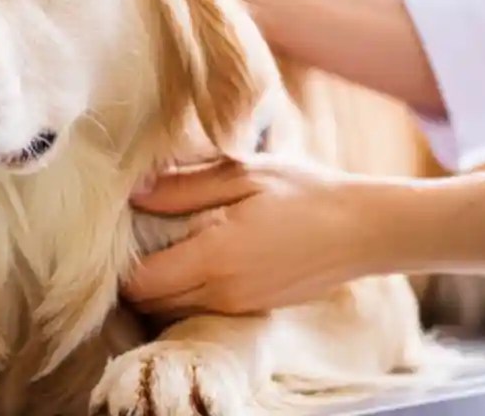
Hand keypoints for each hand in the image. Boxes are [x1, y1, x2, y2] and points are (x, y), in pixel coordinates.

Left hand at [124, 157, 377, 316]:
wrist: (363, 229)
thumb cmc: (304, 192)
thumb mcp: (243, 174)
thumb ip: (184, 186)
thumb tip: (133, 193)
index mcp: (215, 258)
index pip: (141, 282)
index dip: (122, 261)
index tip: (121, 230)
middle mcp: (222, 292)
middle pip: (150, 303)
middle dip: (134, 276)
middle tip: (136, 235)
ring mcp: (238, 306)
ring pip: (172, 309)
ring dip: (159, 285)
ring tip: (165, 242)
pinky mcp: (251, 309)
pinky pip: (199, 307)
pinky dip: (185, 289)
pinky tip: (196, 254)